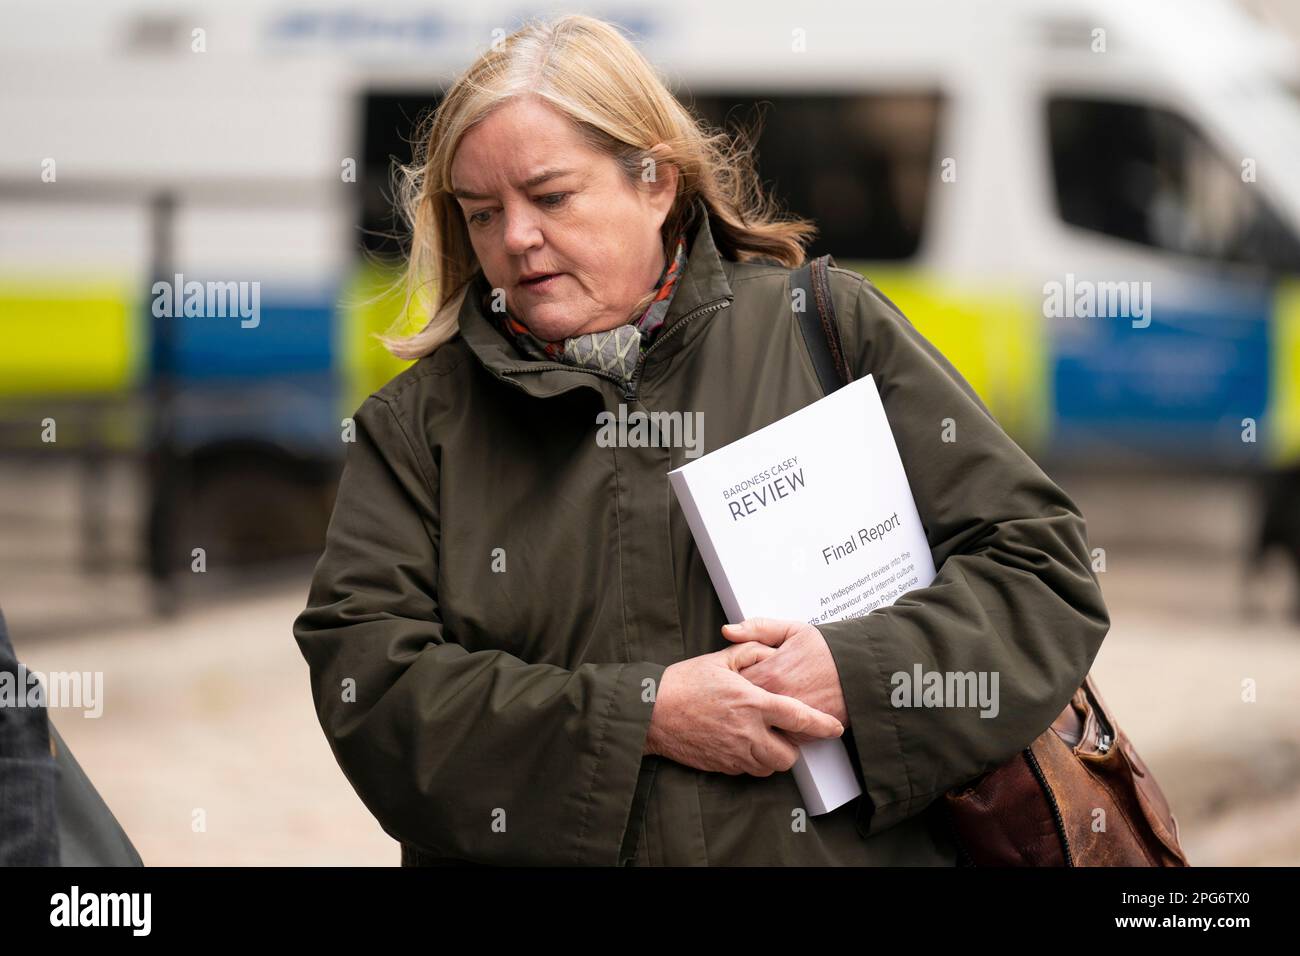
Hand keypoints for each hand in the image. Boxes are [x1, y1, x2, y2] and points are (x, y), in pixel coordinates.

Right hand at [644, 641, 844, 775]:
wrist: (651, 712)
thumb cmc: (683, 683)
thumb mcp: (720, 659)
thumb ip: (750, 651)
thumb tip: (769, 651)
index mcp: (753, 703)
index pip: (799, 718)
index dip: (822, 726)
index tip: (835, 728)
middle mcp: (748, 733)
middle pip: (789, 755)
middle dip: (791, 747)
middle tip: (782, 732)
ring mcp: (734, 753)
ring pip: (769, 767)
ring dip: (771, 756)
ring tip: (761, 738)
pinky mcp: (722, 766)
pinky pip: (747, 771)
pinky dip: (751, 762)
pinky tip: (740, 744)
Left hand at [724, 617, 849, 746]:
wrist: (862, 670)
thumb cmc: (827, 650)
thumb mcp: (792, 630)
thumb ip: (757, 628)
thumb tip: (728, 631)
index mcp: (770, 673)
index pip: (731, 684)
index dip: (727, 682)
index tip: (727, 680)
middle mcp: (778, 699)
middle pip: (742, 709)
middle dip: (737, 704)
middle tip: (736, 698)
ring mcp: (791, 719)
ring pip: (759, 728)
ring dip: (755, 721)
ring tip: (754, 710)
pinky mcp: (805, 734)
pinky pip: (780, 739)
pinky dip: (776, 732)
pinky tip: (776, 719)